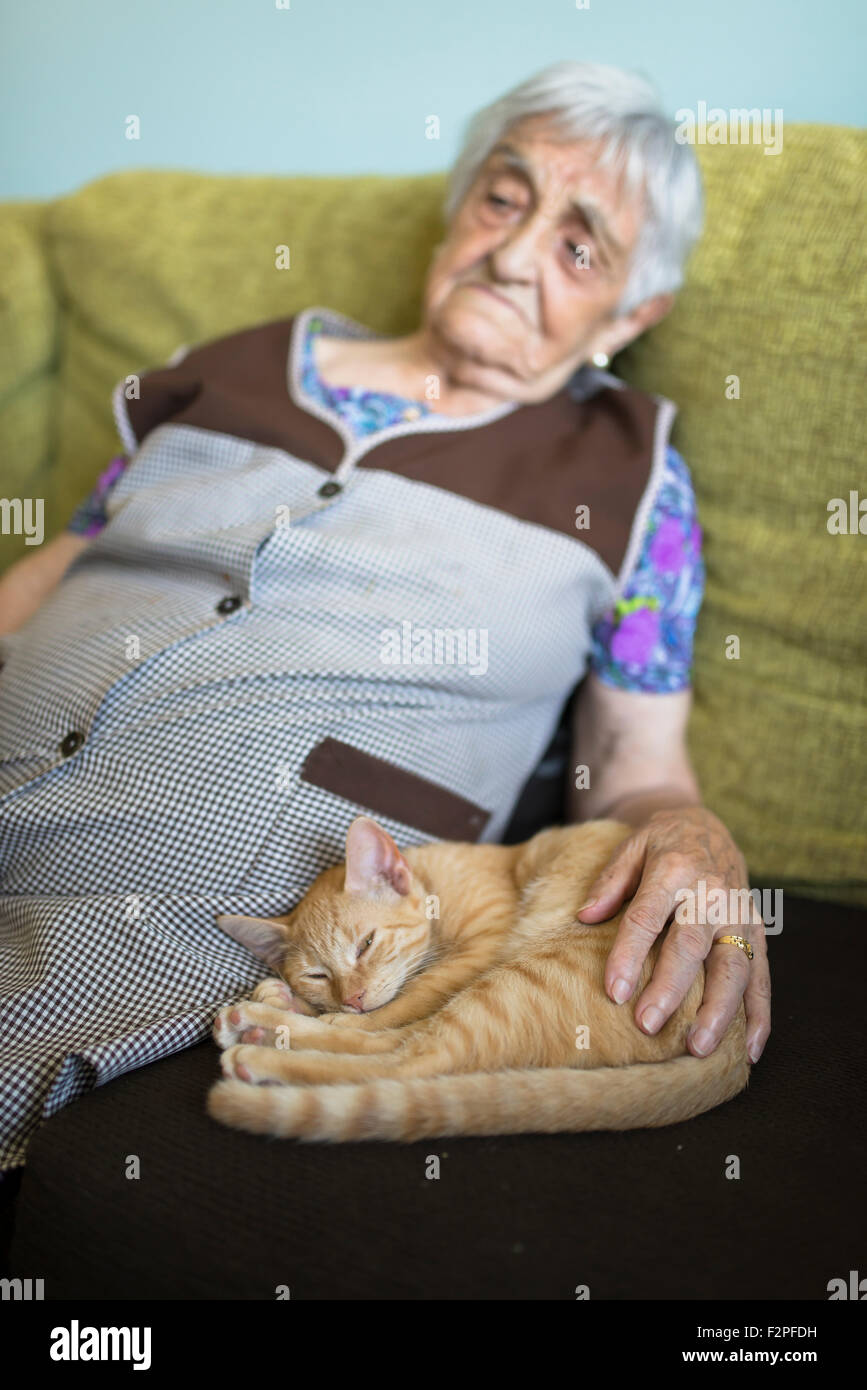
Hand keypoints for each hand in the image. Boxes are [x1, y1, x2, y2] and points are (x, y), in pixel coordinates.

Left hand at [577, 806, 770, 1062]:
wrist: (708, 827)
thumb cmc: (662, 843)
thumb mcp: (631, 846)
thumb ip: (610, 882)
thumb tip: (585, 916)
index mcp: (675, 869)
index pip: (647, 916)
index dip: (630, 954)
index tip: (614, 992)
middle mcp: (713, 893)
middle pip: (692, 945)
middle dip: (671, 988)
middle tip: (648, 1025)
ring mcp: (740, 914)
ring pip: (735, 966)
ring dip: (719, 1010)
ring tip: (698, 1048)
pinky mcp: (758, 931)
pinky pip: (762, 975)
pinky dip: (759, 1014)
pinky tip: (749, 1050)